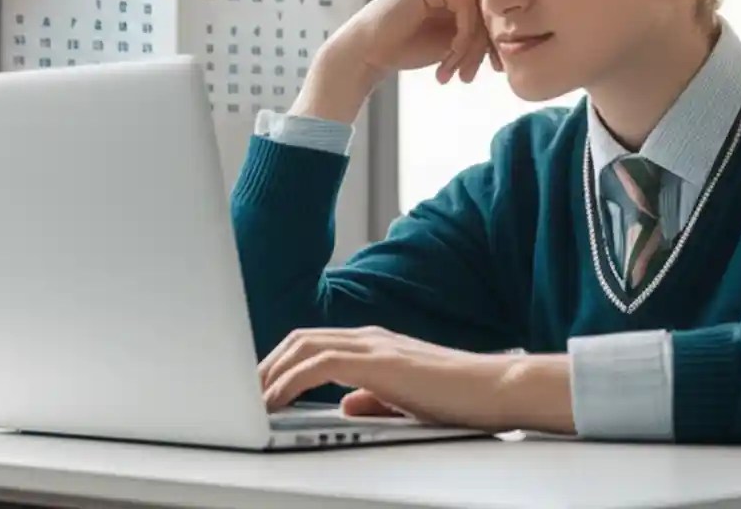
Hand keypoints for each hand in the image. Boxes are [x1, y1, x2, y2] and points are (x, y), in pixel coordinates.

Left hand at [258, 326, 574, 434]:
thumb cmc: (459, 398)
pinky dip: (289, 382)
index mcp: (375, 344)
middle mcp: (370, 337)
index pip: (314, 343)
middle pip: (300, 339)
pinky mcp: (379, 361)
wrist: (495, 389)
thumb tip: (344, 404)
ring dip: (270, 373)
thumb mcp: (406, 399)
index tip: (259, 389)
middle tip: (244, 395)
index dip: (281, 363)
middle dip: (265, 366)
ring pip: (303, 346)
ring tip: (250, 401)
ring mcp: (374, 345)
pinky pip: (319, 364)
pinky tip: (276, 402)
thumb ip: (374, 397)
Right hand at [288, 0, 499, 122]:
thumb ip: (482, 25)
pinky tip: (446, 63)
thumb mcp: (455, 35)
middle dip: (482, 47)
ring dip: (470, 49)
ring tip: (456, 74)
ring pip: (479, 10)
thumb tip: (519, 32)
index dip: (492, 38)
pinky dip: (461, 41)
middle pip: (487, 5)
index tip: (489, 69)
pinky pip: (466, 9)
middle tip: (469, 76)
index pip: (490, 3)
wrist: (368, 53)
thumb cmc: (408, 45)